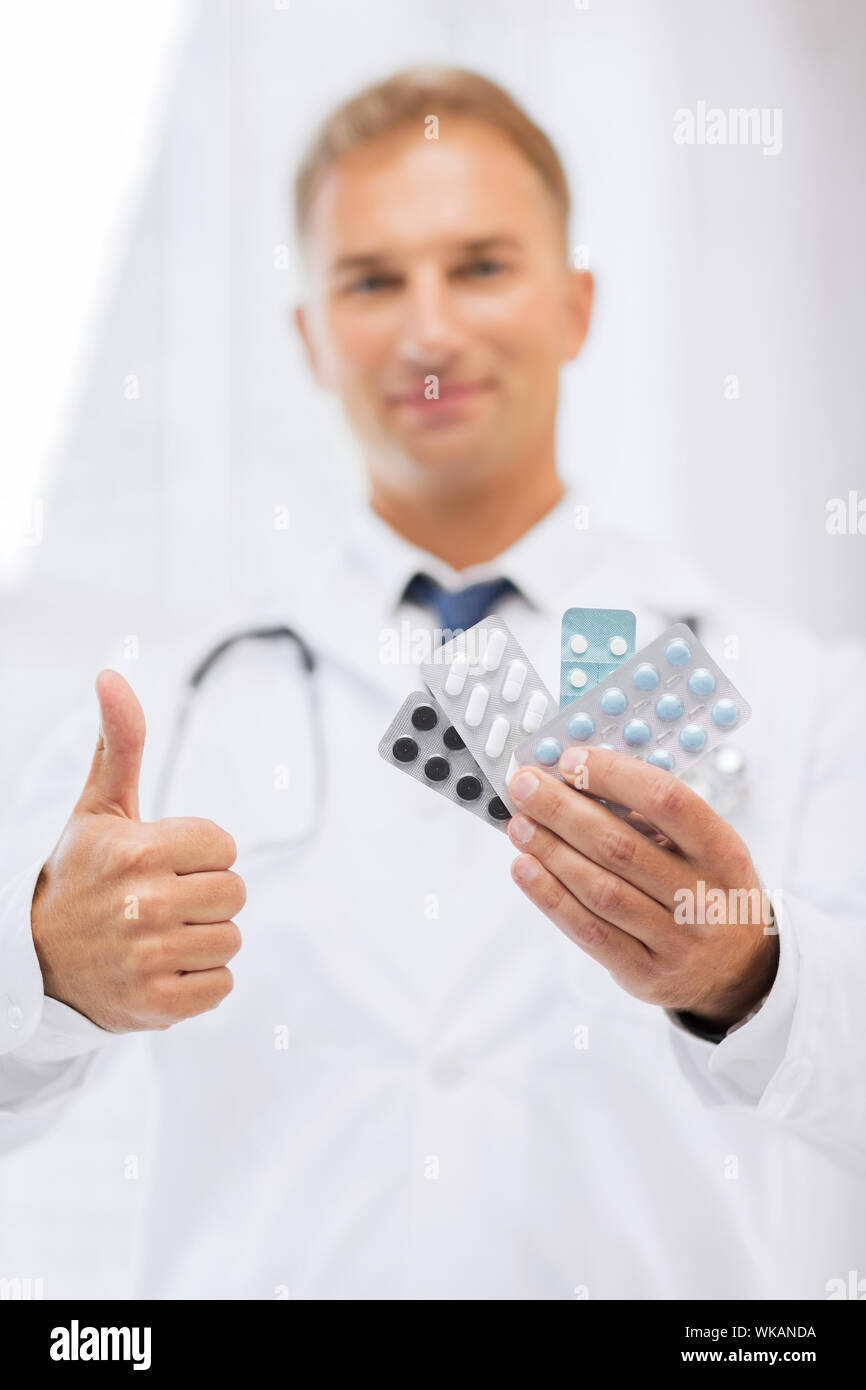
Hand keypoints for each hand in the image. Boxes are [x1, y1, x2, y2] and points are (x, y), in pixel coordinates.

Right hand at [30, 670, 245, 1032]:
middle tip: (159, 901)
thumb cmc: (80, 875)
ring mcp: (149, 957)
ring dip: (202, 939)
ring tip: (158, 935)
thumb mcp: (98, 808)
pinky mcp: (158, 1005)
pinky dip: (199, 981)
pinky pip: (222, 984)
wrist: (37, 961)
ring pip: (231, 938)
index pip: (225, 846)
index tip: (162, 863)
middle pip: (234, 892)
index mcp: (135, 851)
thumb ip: (119, 744)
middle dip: (204, 895)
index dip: (200, 854)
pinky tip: (162, 968)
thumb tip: (112, 676)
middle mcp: (142, 904)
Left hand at [506, 746, 777, 1030]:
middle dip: (564, 810)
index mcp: (723, 852)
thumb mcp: (704, 850)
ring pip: (601, 890)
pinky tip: (524, 868)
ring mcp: (677, 941)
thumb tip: (572, 782)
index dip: (614, 776)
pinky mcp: (646, 974)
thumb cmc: (705, 889)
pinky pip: (589, 932)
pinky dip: (550, 897)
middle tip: (525, 786)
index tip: (570, 760)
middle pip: (622, 847)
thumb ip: (650, 819)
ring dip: (551, 852)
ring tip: (518, 825)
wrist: (738, 971)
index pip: (668, 801)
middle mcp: (704, 898)